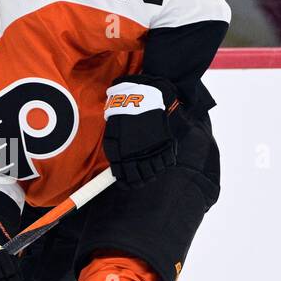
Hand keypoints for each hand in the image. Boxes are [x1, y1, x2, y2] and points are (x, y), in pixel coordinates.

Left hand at [102, 74, 183, 188]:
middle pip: (141, 179)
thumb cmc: (123, 115)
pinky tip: (161, 160)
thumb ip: (114, 155)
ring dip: (152, 173)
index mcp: (122, 155)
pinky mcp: (165, 143)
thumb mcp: (112, 135)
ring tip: (150, 169)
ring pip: (155, 172)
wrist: (140, 97)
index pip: (125, 179)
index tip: (127, 184)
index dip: (127, 184)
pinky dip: (165, 164)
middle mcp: (138, 156)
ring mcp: (153, 150)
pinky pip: (168, 162)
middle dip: (140, 181)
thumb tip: (116, 171)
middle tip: (140, 179)